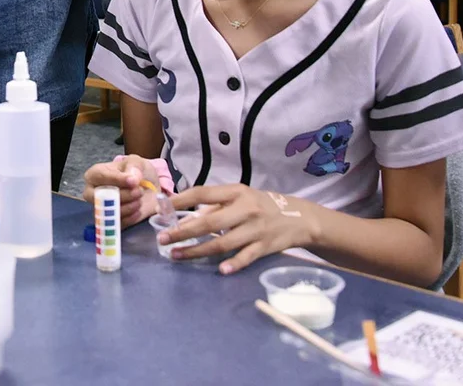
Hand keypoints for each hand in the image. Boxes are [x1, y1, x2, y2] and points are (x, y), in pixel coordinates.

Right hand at [82, 154, 159, 227]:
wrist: (147, 187)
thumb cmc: (135, 172)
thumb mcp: (136, 162)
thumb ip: (134, 166)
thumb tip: (132, 178)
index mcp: (95, 174)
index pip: (100, 177)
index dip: (117, 179)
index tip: (133, 181)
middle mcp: (93, 193)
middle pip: (101, 198)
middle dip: (123, 195)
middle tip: (139, 191)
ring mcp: (101, 209)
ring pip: (110, 212)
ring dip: (129, 206)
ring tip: (140, 199)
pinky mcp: (112, 222)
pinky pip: (118, 224)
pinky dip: (131, 217)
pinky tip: (138, 210)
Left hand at [164, 185, 314, 274]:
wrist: (300, 218)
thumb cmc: (261, 205)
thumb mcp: (239, 198)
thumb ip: (215, 207)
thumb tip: (186, 220)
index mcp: (236, 192)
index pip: (203, 193)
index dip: (181, 200)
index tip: (163, 207)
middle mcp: (245, 209)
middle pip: (209, 222)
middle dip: (183, 232)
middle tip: (163, 239)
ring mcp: (256, 229)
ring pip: (223, 243)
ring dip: (197, 250)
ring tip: (177, 255)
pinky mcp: (265, 247)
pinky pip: (246, 257)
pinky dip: (233, 264)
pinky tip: (219, 270)